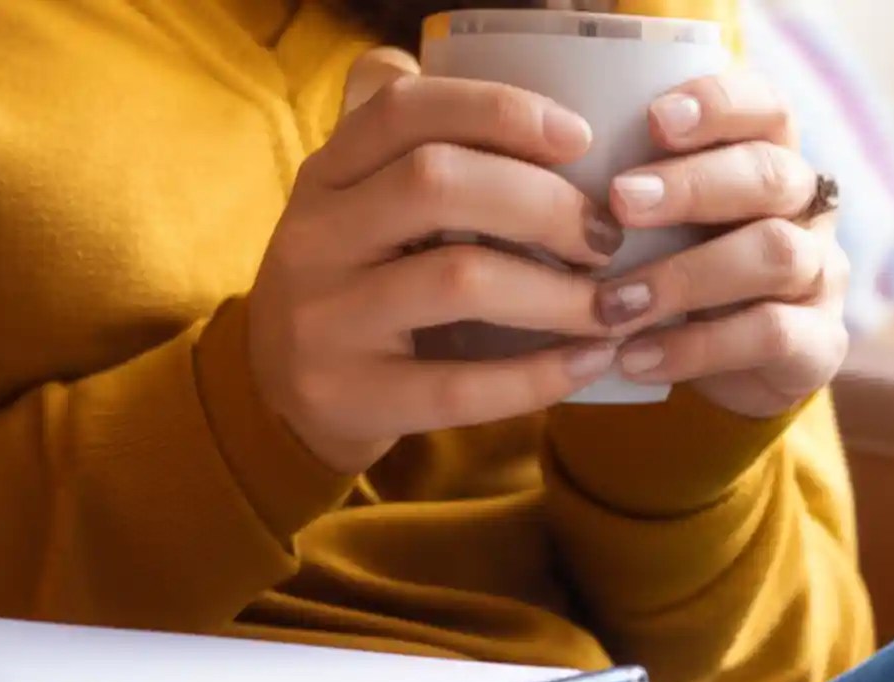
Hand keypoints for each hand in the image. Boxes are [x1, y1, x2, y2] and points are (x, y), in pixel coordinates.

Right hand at [247, 50, 621, 472]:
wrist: (279, 395)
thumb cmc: (354, 283)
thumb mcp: (355, 204)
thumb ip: (403, 143)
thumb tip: (481, 73)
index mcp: (327, 175)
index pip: (404, 110)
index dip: (498, 109)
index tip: (579, 138)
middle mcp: (313, 236)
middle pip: (437, 182)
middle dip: (544, 203)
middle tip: (607, 235)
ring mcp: (323, 319)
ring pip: (458, 280)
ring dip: (558, 293)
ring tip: (614, 305)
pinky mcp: (346, 396)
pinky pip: (458, 386)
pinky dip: (538, 376)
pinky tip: (589, 363)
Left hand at [595, 68, 849, 417]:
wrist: (721, 372)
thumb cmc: (670, 271)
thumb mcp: (650, 226)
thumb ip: (622, 191)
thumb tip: (538, 168)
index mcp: (767, 156)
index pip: (764, 107)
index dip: (718, 105)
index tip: (655, 118)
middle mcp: (804, 208)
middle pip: (770, 175)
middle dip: (693, 186)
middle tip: (620, 202)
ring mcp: (820, 275)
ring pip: (775, 254)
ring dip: (686, 276)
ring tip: (614, 303)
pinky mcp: (818, 342)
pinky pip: (769, 335)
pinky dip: (695, 347)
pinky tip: (636, 356)